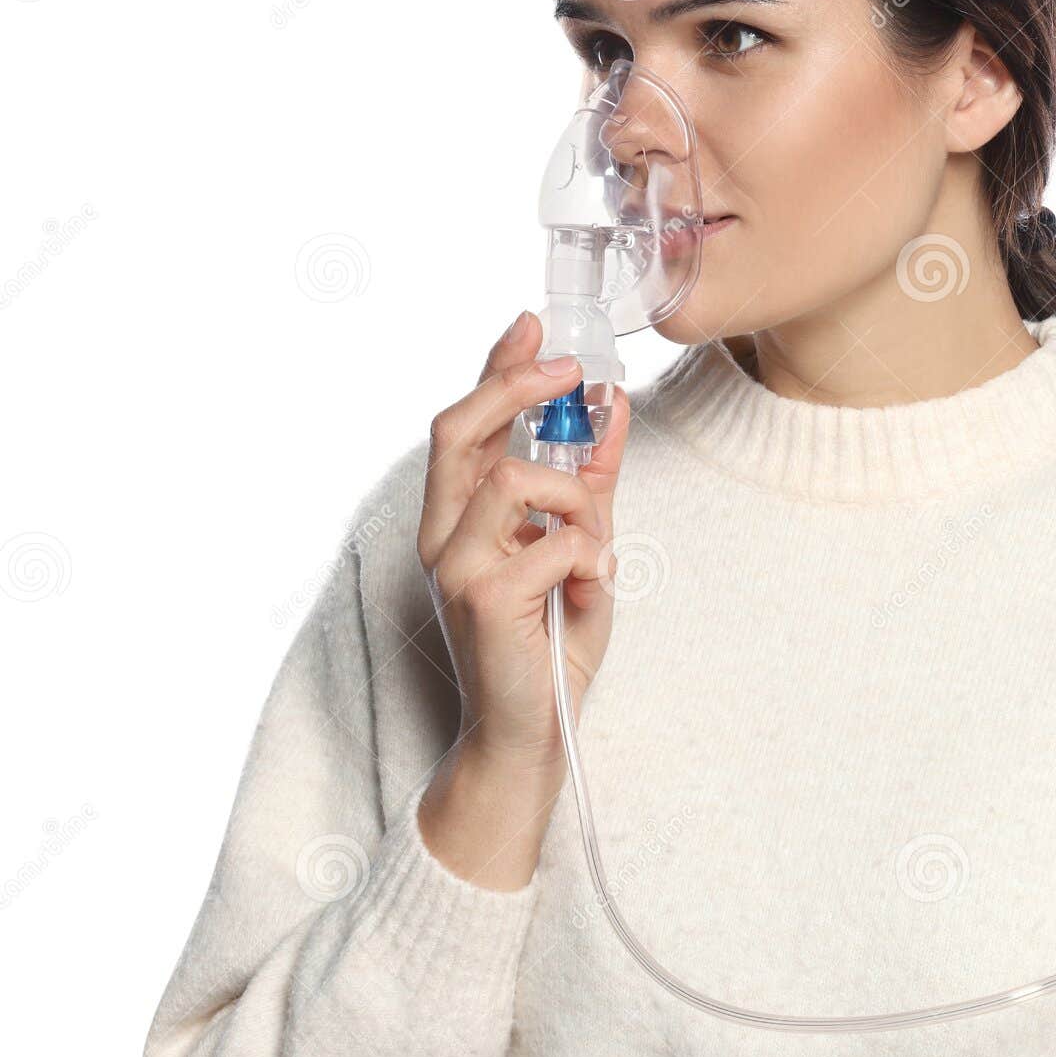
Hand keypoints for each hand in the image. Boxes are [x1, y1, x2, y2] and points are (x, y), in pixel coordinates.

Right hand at [417, 311, 629, 770]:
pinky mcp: (483, 596)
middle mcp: (442, 535)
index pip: (463, 425)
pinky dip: (591, 556)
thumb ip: (590, 483)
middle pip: (458, 429)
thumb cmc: (549, 645)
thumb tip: (612, 408)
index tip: (530, 324)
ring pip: (515, 477)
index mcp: (458, 519)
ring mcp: (456, 565)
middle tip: (570, 369)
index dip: (495, 367)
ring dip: (575, 499)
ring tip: (593, 545)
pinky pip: (556, 540)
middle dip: (515, 385)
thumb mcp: (580, 548)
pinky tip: (590, 587)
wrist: (529, 732)